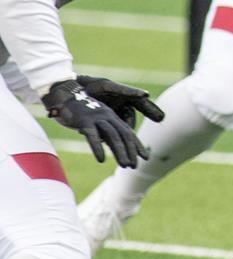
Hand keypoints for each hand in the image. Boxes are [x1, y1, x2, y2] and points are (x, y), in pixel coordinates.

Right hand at [42, 77, 161, 167]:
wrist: (61, 93)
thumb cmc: (77, 109)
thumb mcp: (94, 120)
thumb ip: (103, 130)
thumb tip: (111, 145)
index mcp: (111, 116)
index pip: (128, 132)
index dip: (137, 144)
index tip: (145, 157)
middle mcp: (107, 116)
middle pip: (124, 135)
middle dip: (131, 151)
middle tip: (135, 166)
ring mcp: (96, 118)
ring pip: (113, 136)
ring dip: (120, 151)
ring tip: (125, 165)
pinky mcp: (83, 121)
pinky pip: (92, 135)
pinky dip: (97, 148)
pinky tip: (101, 159)